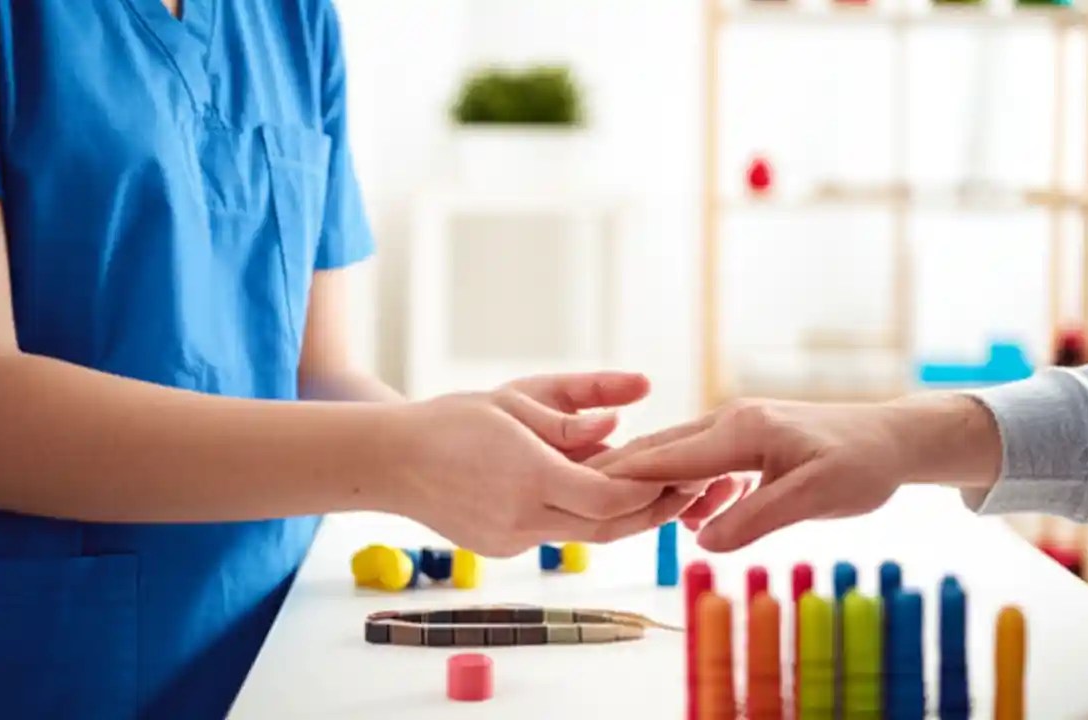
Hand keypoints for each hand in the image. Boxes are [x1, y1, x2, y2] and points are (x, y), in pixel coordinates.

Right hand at [393, 373, 698, 556]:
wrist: (392, 462)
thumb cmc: (450, 421)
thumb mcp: (511, 402)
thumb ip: (569, 418)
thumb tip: (618, 425)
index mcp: (528, 477)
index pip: (609, 497)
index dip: (651, 489)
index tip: (684, 471)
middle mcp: (523, 517)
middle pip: (609, 527)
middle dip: (655, 510)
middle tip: (695, 491)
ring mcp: (511, 539)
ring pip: (587, 534)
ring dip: (625, 515)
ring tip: (664, 491)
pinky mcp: (503, 547)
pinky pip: (558, 533)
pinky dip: (585, 516)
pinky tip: (604, 494)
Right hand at [594, 395, 1001, 551]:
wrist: (892, 439)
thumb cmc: (859, 464)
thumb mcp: (814, 496)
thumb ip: (757, 516)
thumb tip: (703, 540)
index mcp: (740, 430)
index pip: (666, 456)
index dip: (623, 476)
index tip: (583, 489)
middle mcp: (729, 421)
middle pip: (659, 450)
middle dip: (620, 475)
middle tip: (578, 496)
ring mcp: (735, 428)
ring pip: (676, 456)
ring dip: (655, 485)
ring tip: (631, 517)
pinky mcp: (744, 439)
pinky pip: (699, 461)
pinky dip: (684, 486)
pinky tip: (695, 514)